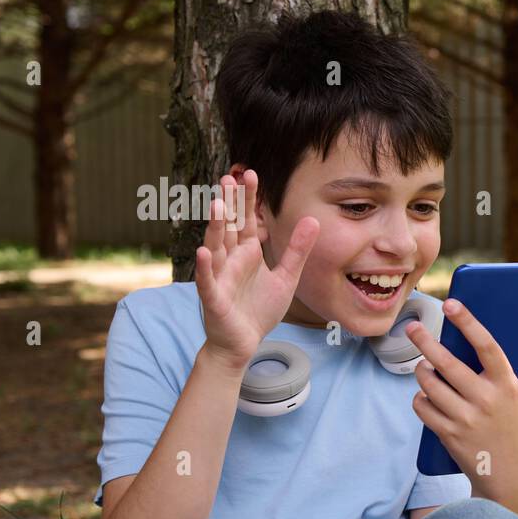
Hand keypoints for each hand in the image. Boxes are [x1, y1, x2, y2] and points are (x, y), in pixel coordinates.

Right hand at [195, 168, 318, 370]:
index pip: (247, 220)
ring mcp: (220, 277)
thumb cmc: (260, 310)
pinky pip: (207, 281)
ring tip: (217, 205)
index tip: (251, 174)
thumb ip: (297, 250)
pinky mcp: (214, 299)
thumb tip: (312, 219)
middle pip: (229, 227)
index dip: (248, 199)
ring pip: (216, 248)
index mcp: (247, 253)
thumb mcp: (286, 277)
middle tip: (230, 177)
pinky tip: (205, 252)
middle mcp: (230, 260)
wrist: (244, 343)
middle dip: (229, 204)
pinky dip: (205, 267)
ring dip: (216, 227)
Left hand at [406, 299, 517, 518]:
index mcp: (508, 386)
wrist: (512, 480)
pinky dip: (420, 397)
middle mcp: (485, 401)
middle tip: (412, 327)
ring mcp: (464, 419)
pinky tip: (425, 393)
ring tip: (425, 365)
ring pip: (430, 384)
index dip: (468, 322)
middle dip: (425, 341)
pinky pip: (423, 408)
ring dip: (422, 370)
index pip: (487, 346)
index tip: (452, 304)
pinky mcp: (449, 435)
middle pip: (447, 363)